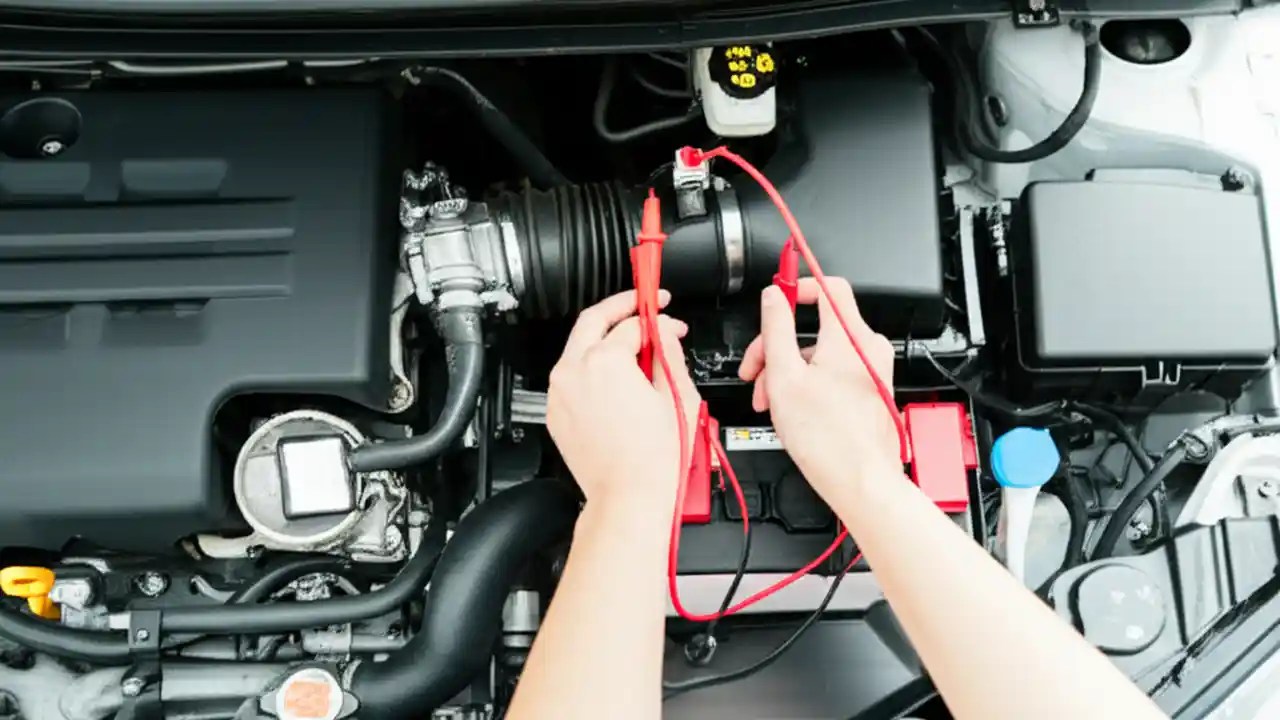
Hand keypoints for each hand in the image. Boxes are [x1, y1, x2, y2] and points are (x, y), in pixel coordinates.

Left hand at [547, 290, 701, 510]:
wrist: (628, 497)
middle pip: (593, 320)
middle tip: (642, 304)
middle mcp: (574, 371)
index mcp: (605, 362)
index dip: (657, 321)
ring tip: (631, 344)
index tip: (670, 323)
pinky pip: (571, 377)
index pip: (633, 325)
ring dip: (603, 338)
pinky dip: (591, 369)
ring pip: (578, 347)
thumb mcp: (678, 396)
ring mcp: (560, 392)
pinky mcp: (556, 412)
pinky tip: (614, 378)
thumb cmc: (653, 459)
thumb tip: (665, 332)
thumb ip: (669, 353)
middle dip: (620, 307)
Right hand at [739, 278, 899, 496]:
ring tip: (769, 399)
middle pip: (815, 326)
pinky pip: (832, 373)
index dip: (798, 287)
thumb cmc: (829, 439)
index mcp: (850, 337)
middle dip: (777, 345)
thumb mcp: (784, 377)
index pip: (828, 287)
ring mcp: (871, 370)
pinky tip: (789, 407)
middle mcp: (867, 349)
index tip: (778, 297)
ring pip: (819, 353)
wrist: (859, 480)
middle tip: (756, 368)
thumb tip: (774, 298)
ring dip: (787, 371)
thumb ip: (776, 329)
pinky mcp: (869, 390)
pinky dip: (806, 383)